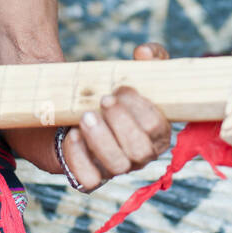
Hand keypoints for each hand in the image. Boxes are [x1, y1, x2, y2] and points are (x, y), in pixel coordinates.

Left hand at [59, 42, 172, 192]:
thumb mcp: (137, 72)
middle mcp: (141, 156)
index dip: (139, 106)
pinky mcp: (91, 177)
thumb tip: (143, 53)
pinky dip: (79, 157)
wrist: (82, 113)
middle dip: (121, 122)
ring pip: (117, 167)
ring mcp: (117, 169)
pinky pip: (89, 179)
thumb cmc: (117, 93)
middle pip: (140, 151)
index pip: (157, 127)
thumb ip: (150, 57)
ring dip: (101, 139)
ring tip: (86, 115)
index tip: (121, 88)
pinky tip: (73, 135)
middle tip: (104, 99)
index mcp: (158, 133)